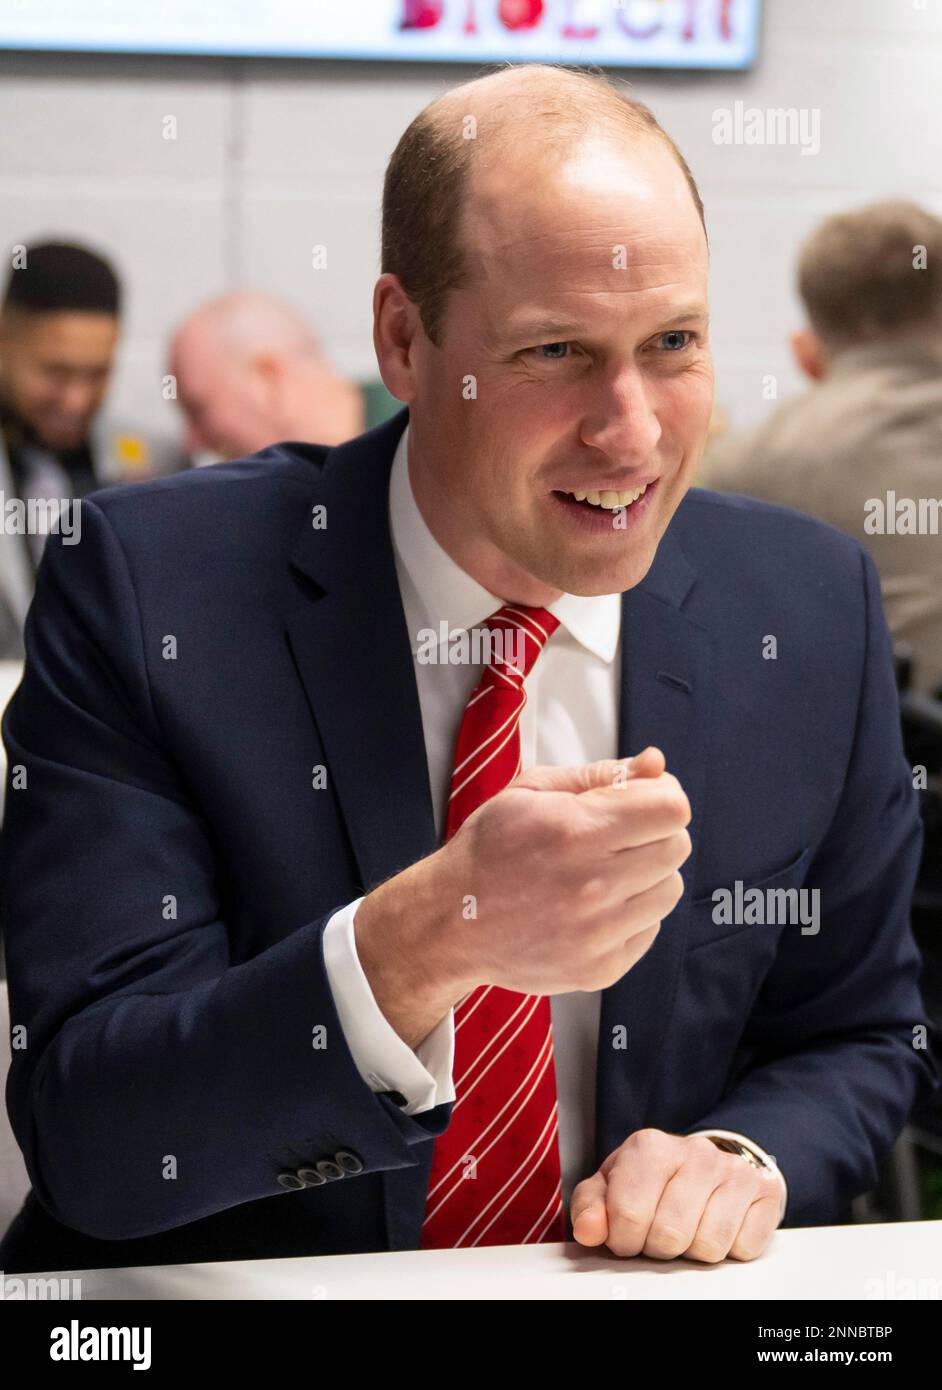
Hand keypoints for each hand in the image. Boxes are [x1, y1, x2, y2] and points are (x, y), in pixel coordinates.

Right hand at [354, 745, 689, 1046]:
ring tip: (605, 872)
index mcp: (575, 831)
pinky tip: (595, 907)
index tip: (640, 802)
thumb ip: (599, 775)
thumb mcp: (530, 792)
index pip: (672, 809)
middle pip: (677, 847)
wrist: (450, 923)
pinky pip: (651, 929)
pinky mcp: (600, 969)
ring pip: (670, 889)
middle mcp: (592, 885)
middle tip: (616, 837)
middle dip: (654, 833)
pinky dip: (632, 914)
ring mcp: (598, 934)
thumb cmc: (489, 850)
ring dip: (647, 875)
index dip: (661, 797)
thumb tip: (656, 764)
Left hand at [571, 1129, 782, 1262]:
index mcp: (650, 1147)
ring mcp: (733, 1170)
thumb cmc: (654, 1180)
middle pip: (670, 1235)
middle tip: (659, 1234)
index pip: (629, 1214)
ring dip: (693, 1251)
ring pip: (708, 1245)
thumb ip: (591, 1206)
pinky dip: (729, 1250)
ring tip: (687, 1229)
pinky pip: (744, 1248)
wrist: (705, 1165)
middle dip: (659, 1247)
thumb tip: (589, 1229)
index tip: (627, 1236)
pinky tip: (716, 1227)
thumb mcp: (613, 1186)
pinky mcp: (765, 1191)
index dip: (623, 1239)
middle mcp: (696, 1152)